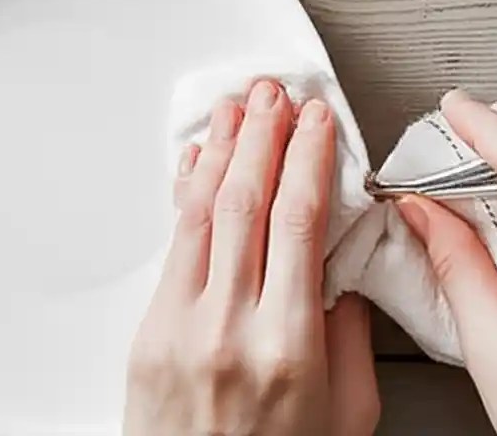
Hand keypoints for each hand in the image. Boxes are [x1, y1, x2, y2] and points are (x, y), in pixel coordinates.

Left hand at [124, 81, 379, 435]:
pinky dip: (185, 195)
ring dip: (222, 150)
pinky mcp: (149, 333)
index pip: (299, 221)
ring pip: (203, 213)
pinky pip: (172, 245)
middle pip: (247, 202)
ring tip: (237, 107)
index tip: (317, 122)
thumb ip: (347, 336)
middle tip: (276, 93)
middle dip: (263, 135)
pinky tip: (196, 163)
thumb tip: (338, 268)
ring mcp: (181, 327)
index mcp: (289, 346)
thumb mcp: (347, 414)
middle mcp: (230, 327)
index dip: (307, 158)